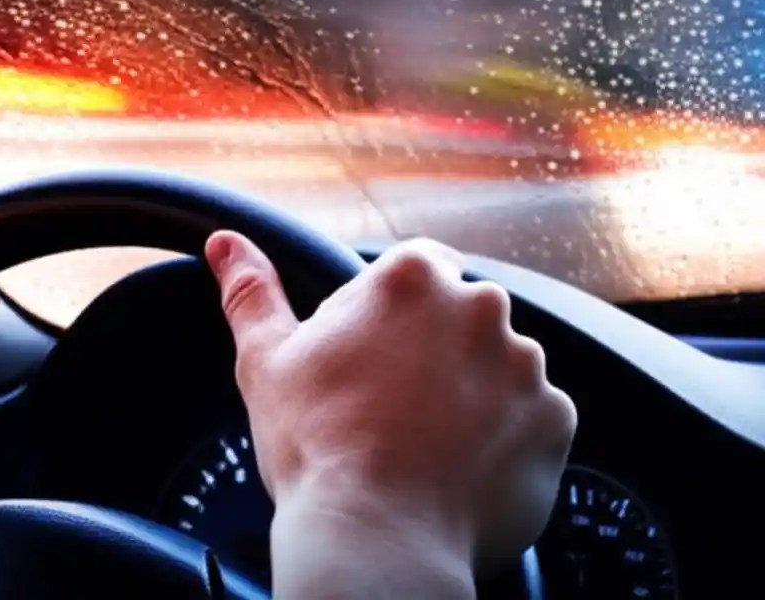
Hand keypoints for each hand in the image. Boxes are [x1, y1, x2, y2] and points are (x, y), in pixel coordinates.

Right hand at [205, 232, 575, 595]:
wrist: (376, 537)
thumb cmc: (317, 446)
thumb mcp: (267, 361)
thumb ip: (252, 292)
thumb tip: (227, 244)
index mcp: (412, 278)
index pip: (418, 268)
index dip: (392, 312)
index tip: (373, 353)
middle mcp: (480, 308)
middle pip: (460, 316)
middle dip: (435, 351)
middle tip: (389, 405)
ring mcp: (525, 366)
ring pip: (498, 368)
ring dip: (472, 393)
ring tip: (424, 443)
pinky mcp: (554, 422)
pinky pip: (532, 420)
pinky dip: (505, 438)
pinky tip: (458, 466)